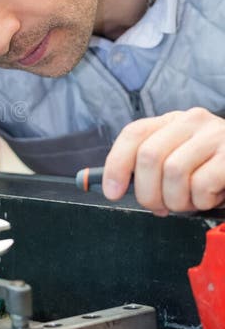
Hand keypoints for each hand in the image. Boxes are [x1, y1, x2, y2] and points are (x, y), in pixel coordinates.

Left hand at [103, 107, 224, 214]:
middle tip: (162, 208)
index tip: (113, 193)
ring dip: (177, 200)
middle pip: (149, 156)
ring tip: (191, 203)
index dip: (116, 164)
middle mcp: (192, 120)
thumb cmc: (213, 171)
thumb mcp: (180, 163)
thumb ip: (152, 170)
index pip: (134, 134)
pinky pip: (202, 183)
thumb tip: (117, 190)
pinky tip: (211, 198)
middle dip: (149, 193)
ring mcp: (216, 134)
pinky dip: (202, 200)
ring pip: (174, 171)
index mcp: (173, 121)